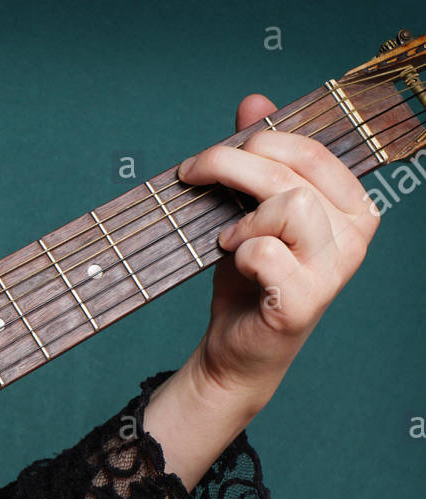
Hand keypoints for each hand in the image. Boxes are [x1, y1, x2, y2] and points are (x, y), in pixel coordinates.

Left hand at [176, 93, 379, 412]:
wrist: (235, 348)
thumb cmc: (248, 278)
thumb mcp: (250, 209)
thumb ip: (257, 159)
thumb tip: (254, 101)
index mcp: (351, 204)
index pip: (312, 149)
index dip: (256, 141)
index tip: (207, 157)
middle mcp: (356, 233)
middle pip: (293, 171)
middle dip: (231, 165)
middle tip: (190, 175)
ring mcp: (337, 268)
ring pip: (290, 205)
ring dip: (242, 216)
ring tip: (226, 237)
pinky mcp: (306, 300)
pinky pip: (266, 251)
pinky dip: (239, 251)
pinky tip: (233, 262)